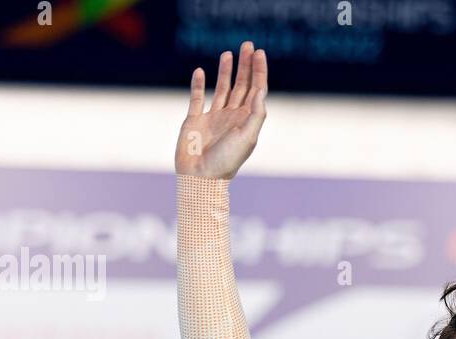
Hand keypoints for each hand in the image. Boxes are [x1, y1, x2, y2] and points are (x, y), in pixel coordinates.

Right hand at [175, 41, 267, 178]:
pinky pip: (196, 98)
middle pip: (241, 85)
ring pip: (222, 88)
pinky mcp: (194, 120)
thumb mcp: (248, 137)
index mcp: (247, 120)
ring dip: (226, 71)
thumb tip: (261, 90)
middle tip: (247, 44)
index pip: (256, 90)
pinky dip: (198, 84)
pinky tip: (200, 71)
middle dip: (245, 65)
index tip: (259, 53)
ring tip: (228, 53)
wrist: (201, 177)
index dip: (259, 71)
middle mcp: (232, 116)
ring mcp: (213, 118)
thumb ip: (256, 114)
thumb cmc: (227, 161)